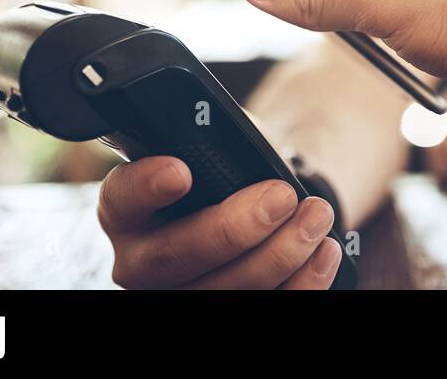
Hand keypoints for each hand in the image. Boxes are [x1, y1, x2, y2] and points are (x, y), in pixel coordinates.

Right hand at [98, 156, 342, 288]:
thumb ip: (214, 142)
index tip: (181, 171)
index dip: (146, 187)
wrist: (265, 198)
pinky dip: (301, 283)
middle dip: (232, 229)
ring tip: (317, 215)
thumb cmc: (234, 165)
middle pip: (172, 258)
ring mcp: (180, 292)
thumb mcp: (221, 141)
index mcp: (128, 208)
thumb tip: (232, 142)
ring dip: (279, 255)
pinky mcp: (225, 305)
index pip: (122, 197)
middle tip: (281, 197)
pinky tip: (324, 252)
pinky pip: (265, 307)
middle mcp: (142, 260)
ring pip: (222, 291)